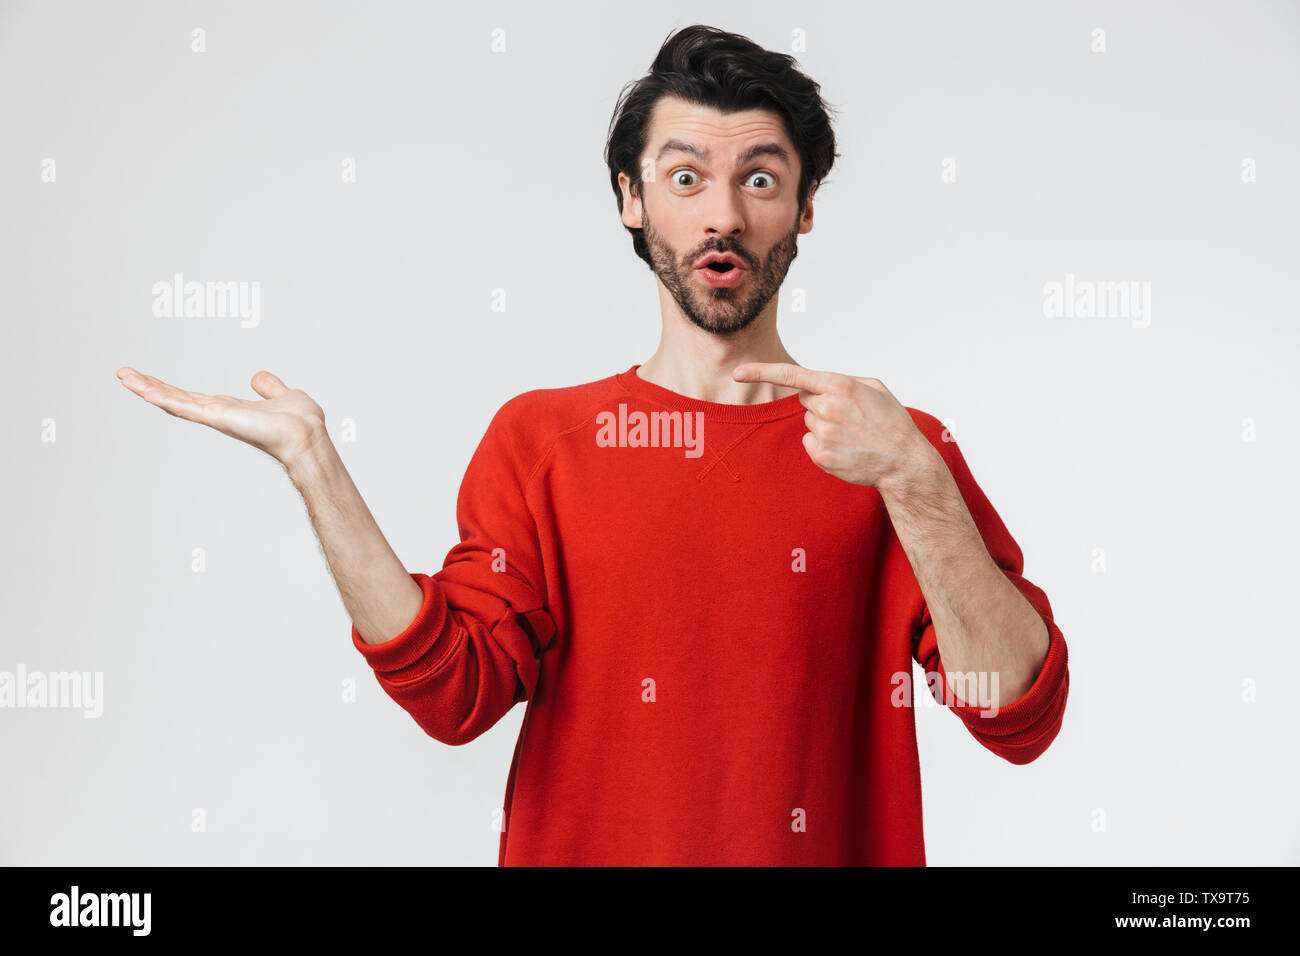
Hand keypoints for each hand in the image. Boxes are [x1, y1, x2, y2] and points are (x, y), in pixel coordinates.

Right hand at [116, 366, 328, 469]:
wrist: (306, 435)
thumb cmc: (301, 423)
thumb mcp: (283, 395)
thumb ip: (270, 387)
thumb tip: (258, 377)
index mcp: (232, 410)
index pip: (195, 398)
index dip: (173, 390)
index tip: (151, 380)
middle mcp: (220, 415)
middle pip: (178, 399)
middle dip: (151, 387)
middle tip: (125, 374)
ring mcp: (216, 417)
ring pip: (174, 402)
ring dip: (148, 389)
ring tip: (124, 376)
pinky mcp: (216, 417)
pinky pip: (184, 406)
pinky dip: (162, 397)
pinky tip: (142, 389)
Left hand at [732, 362, 934, 489]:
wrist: (905, 462)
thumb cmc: (892, 422)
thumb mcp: (875, 388)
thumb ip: (843, 380)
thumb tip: (818, 384)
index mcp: (839, 385)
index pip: (791, 375)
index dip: (761, 372)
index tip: (738, 372)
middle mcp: (828, 408)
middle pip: (805, 400)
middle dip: (821, 404)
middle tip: (849, 416)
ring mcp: (823, 434)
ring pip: (809, 422)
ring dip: (825, 426)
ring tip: (853, 434)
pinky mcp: (822, 456)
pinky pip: (810, 443)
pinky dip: (823, 445)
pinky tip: (846, 448)